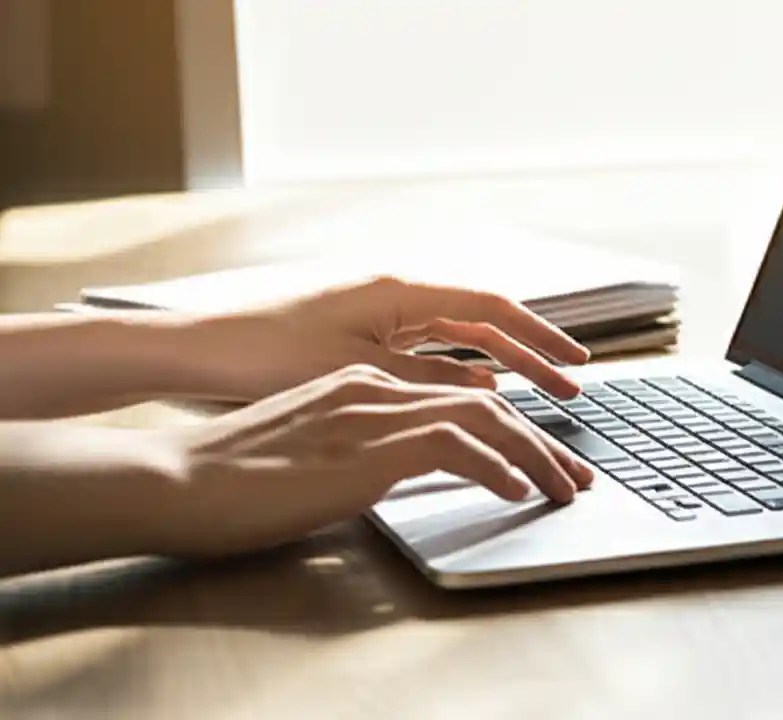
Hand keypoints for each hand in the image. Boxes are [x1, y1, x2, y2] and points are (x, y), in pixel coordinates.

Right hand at [153, 364, 593, 557]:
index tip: (543, 457)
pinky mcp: (368, 445)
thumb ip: (364, 450)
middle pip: (485, 402)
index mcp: (362, 383)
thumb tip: (406, 470)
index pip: (458, 395)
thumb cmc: (235, 476)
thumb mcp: (314, 453)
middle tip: (575, 475)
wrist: (178, 479)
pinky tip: (516, 492)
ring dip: (534, 455)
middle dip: (540, 441)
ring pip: (484, 417)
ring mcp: (371, 410)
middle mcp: (374, 387)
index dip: (511, 426)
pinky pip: (457, 446)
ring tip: (563, 487)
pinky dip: (496, 467)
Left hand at [185, 276, 589, 403]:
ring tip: (539, 394)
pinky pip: (429, 351)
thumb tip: (488, 386)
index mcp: (400, 293)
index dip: (540, 336)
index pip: (491, 308)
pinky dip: (461, 370)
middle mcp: (395, 296)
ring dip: (501, 365)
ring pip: (459, 339)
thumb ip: (427, 377)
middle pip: (482, 323)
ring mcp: (378, 315)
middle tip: (573, 386)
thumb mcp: (358, 371)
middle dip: (531, 354)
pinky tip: (477, 391)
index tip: (577, 362)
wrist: (198, 349)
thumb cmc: (268, 354)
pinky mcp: (360, 337)